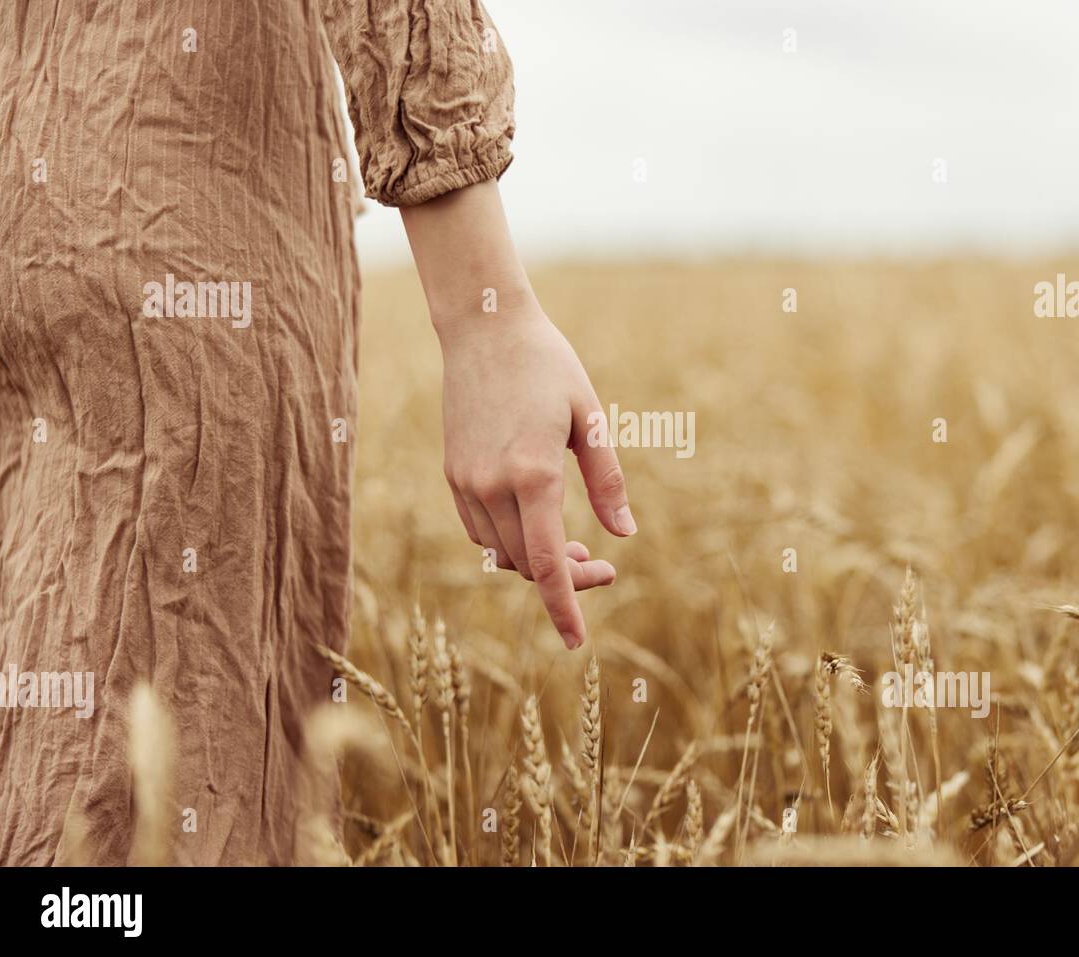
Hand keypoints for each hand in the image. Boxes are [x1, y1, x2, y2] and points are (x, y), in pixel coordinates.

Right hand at [437, 305, 634, 648]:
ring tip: (577, 549)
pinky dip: (509, 541)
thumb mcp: (590, 419)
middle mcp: (493, 485)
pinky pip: (480, 529)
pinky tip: (536, 525)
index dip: (565, 607)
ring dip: (537, 562)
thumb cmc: (548, 366)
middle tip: (603, 567)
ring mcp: (466, 481)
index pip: (548, 564)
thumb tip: (625, 535)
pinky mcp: (453, 472)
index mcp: (534, 474)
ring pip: (500, 552)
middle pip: (527, 564)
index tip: (578, 642)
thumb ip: (608, 481)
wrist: (484, 328)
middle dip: (566, 578)